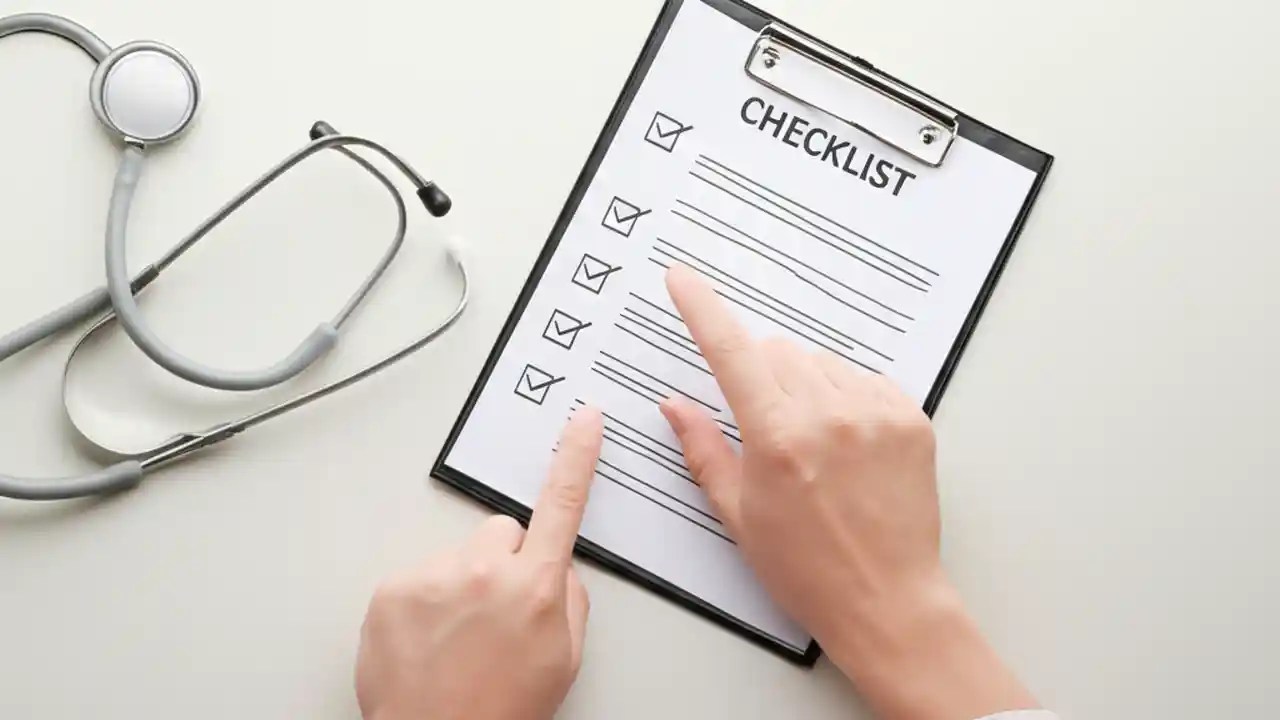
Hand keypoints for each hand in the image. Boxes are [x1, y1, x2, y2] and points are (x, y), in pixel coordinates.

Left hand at [356, 408, 603, 719]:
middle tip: (496, 613)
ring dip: (459, 585)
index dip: (576, 457)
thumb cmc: (500, 712)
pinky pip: (418, 577)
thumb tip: (555, 569)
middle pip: (501, 532)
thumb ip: (568, 599)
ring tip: (456, 639)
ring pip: (456, 557)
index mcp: (535, 585)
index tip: (584, 420)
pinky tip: (428, 642)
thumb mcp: (564, 660)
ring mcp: (433, 577)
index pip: (562, 504)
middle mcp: (484, 571)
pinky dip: (423, 603)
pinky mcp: (391, 589)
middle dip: (503, 561)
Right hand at [661, 266, 1036, 719]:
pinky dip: (847, 398)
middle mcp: (828, 415)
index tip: (683, 279)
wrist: (887, 601)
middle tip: (764, 426)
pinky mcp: (911, 419)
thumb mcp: (738, 514)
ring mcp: (875, 414)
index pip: (731, 351)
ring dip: (805, 385)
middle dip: (760, 375)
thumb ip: (704, 449)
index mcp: (777, 438)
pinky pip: (865, 380)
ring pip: (820, 362)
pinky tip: (845, 444)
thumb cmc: (807, 570)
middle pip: (777, 351)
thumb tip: (675, 404)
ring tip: (813, 444)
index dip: (701, 309)